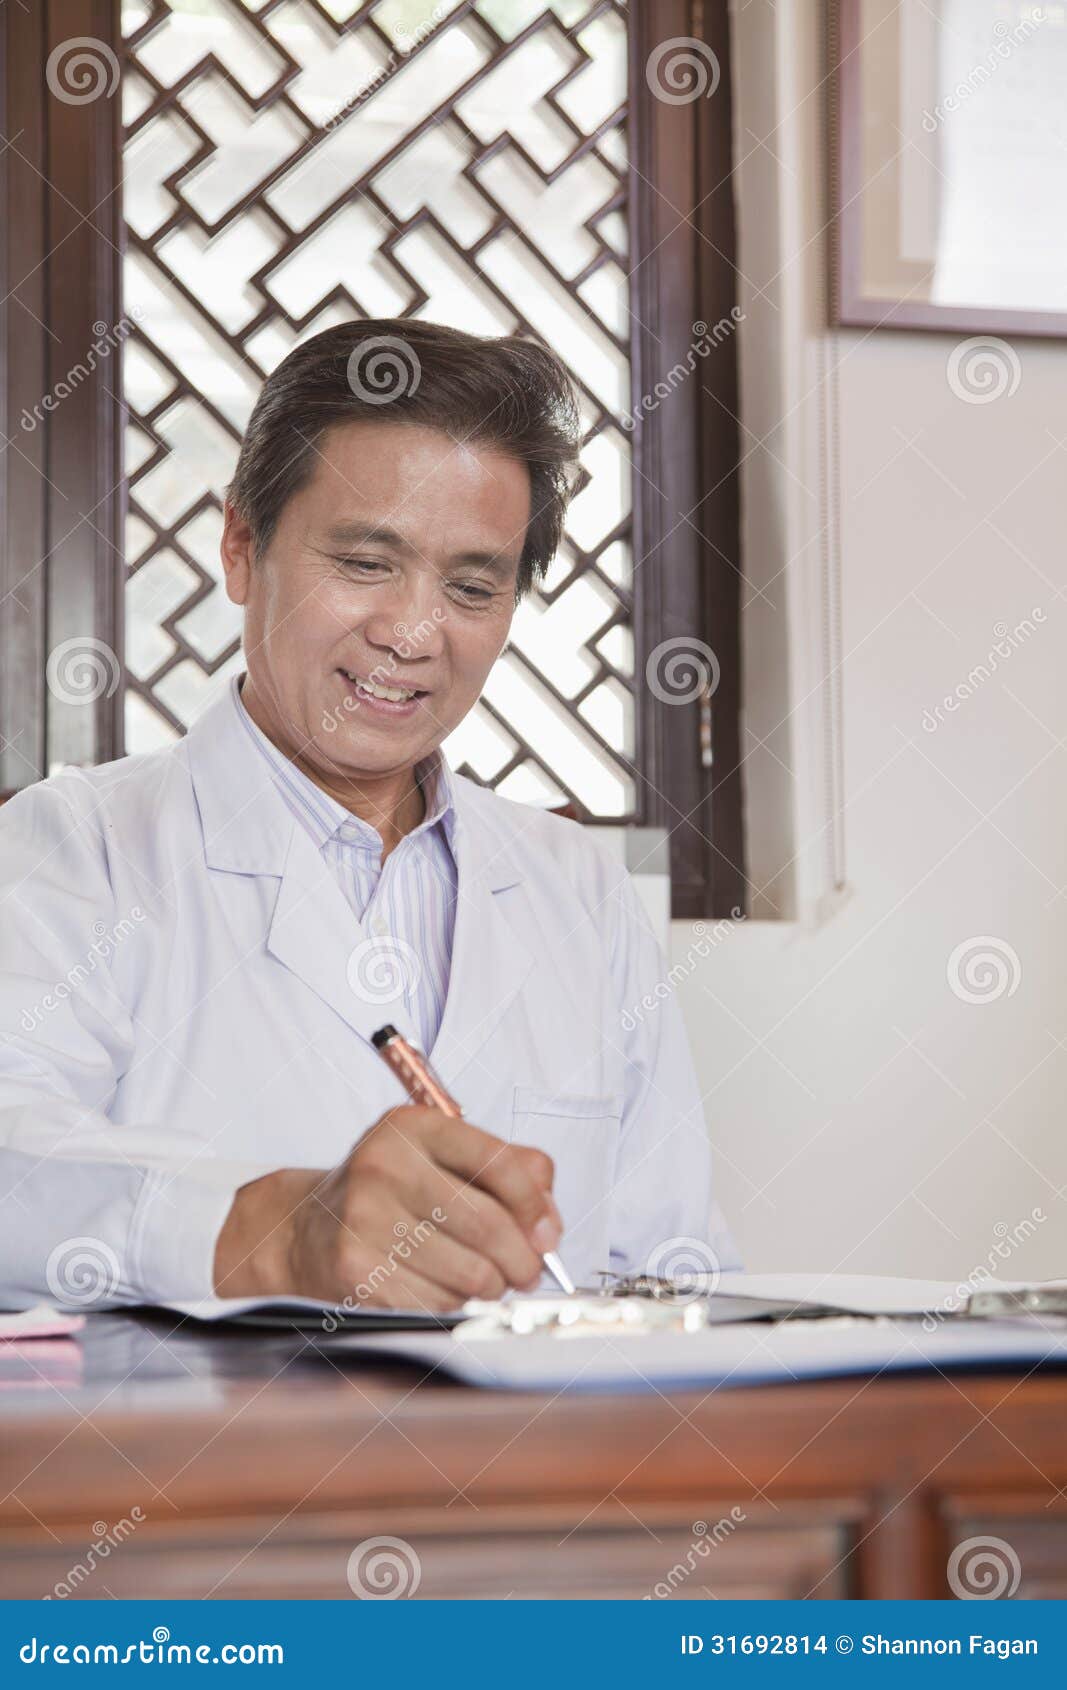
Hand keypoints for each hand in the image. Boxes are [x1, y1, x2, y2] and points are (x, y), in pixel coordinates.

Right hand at [213, 1104, 561, 1310]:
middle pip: (489, 1225)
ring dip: (492, 1287)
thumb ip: (508, 1172)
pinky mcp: (354, 1268)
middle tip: (527, 1271)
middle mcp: (385, 1165)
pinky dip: (454, 1304)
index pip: (502, 1164)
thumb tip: (549, 1223)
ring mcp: (364, 1217)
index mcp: (414, 1127)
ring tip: (487, 1280)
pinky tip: (444, 1290)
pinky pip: (436, 1302)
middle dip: (523, 1259)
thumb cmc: (390, 1193)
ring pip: (469, 1272)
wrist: (306, 1228)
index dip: (537, 1206)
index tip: (546, 1231)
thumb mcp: (442, 1159)